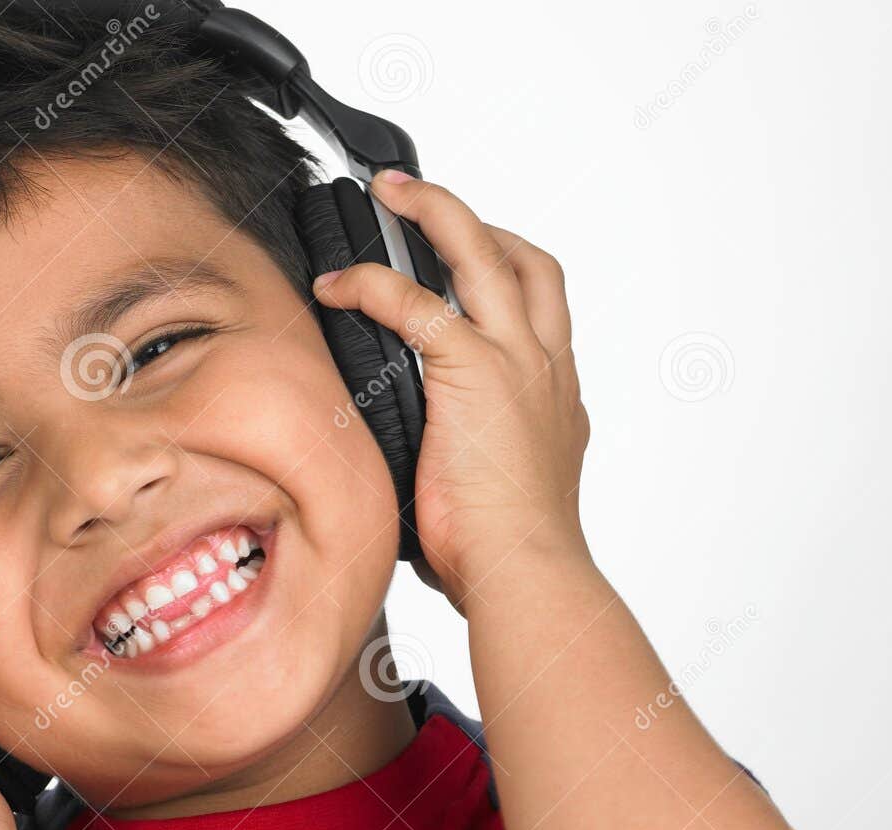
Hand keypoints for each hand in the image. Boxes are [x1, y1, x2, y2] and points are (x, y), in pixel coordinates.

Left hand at [312, 171, 589, 610]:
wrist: (524, 574)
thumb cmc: (504, 559)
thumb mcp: (493, 499)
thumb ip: (468, 467)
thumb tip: (419, 478)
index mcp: (554, 399)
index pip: (540, 313)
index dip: (506, 276)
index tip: (467, 266)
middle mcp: (545, 368)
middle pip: (526, 260)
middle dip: (474, 220)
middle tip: (421, 202)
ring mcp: (517, 362)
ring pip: (482, 251)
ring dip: (433, 210)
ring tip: (388, 192)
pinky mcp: (475, 370)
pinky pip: (416, 303)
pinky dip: (372, 284)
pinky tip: (337, 285)